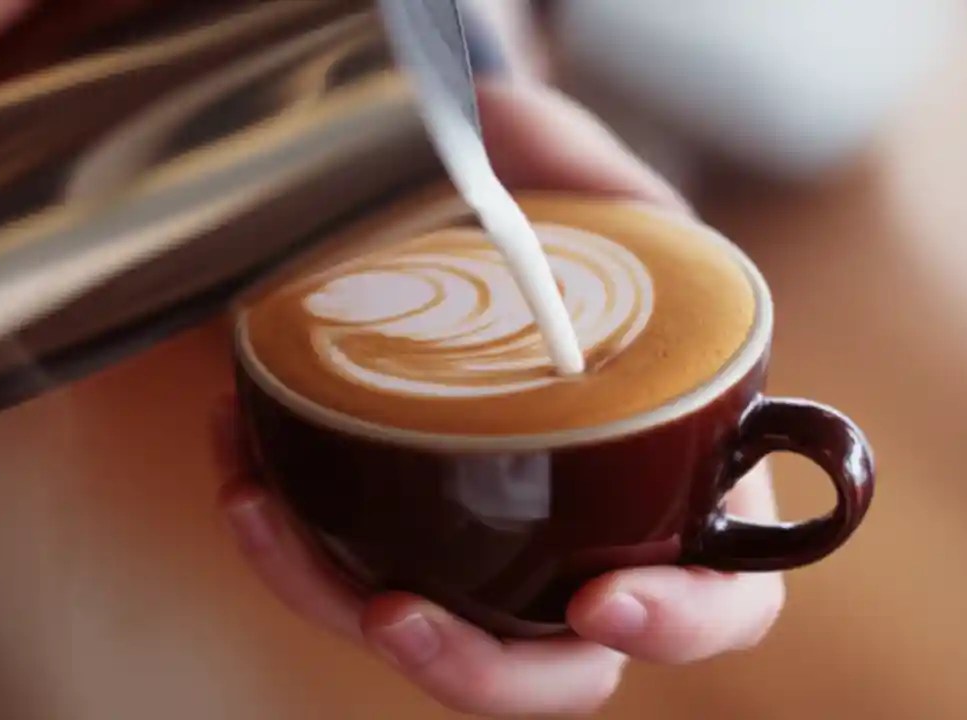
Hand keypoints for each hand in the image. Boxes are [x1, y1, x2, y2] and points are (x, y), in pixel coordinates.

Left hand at [217, 79, 785, 717]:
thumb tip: (640, 225)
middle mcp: (587, 527)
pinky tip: (241, 465)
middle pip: (562, 666)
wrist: (442, 180)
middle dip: (479, 670)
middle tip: (395, 615)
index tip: (600, 600)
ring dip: (332, 598)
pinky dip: (284, 539)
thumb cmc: (538, 192)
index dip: (681, 624)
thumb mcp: (601, 188)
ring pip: (432, 635)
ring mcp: (486, 535)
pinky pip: (342, 569)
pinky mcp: (394, 518)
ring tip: (263, 509)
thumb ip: (638, 213)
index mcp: (679, 473)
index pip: (725, 596)